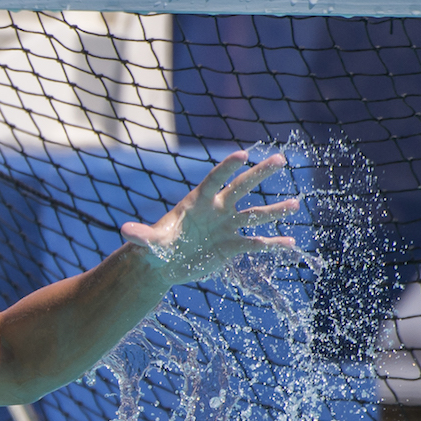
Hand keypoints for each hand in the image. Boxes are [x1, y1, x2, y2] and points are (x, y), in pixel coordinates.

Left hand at [121, 151, 300, 283]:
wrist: (164, 265)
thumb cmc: (155, 248)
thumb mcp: (148, 243)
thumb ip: (141, 236)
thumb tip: (125, 231)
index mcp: (198, 202)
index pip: (215, 180)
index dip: (228, 168)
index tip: (243, 155)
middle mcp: (217, 210)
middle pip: (242, 188)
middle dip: (259, 175)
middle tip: (281, 160)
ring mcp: (227, 227)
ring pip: (255, 215)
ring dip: (275, 211)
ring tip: (295, 204)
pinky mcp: (232, 246)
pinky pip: (256, 243)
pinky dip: (272, 244)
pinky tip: (290, 243)